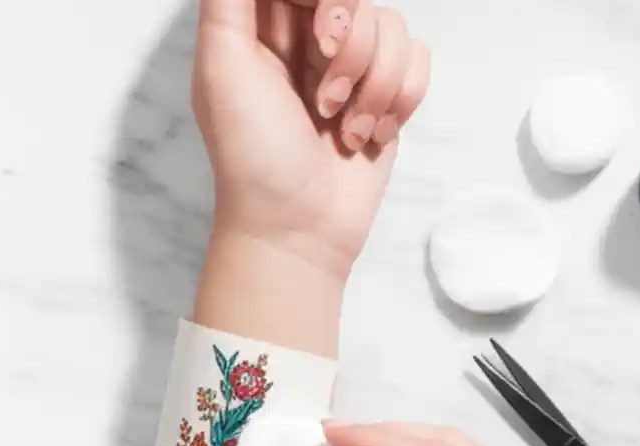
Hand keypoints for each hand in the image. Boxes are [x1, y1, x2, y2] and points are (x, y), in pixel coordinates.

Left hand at [193, 0, 430, 277]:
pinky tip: (367, 134)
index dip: (324, 1)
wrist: (298, 229)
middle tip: (325, 90)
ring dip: (373, 84)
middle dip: (350, 44)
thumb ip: (229, 2)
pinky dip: (399, 100)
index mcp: (261, 24)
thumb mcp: (222, 67)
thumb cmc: (253, 156)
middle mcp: (308, 37)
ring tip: (340, 125)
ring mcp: (352, 66)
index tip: (319, 36)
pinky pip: (418, 60)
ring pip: (391, 25)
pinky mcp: (386, 96)